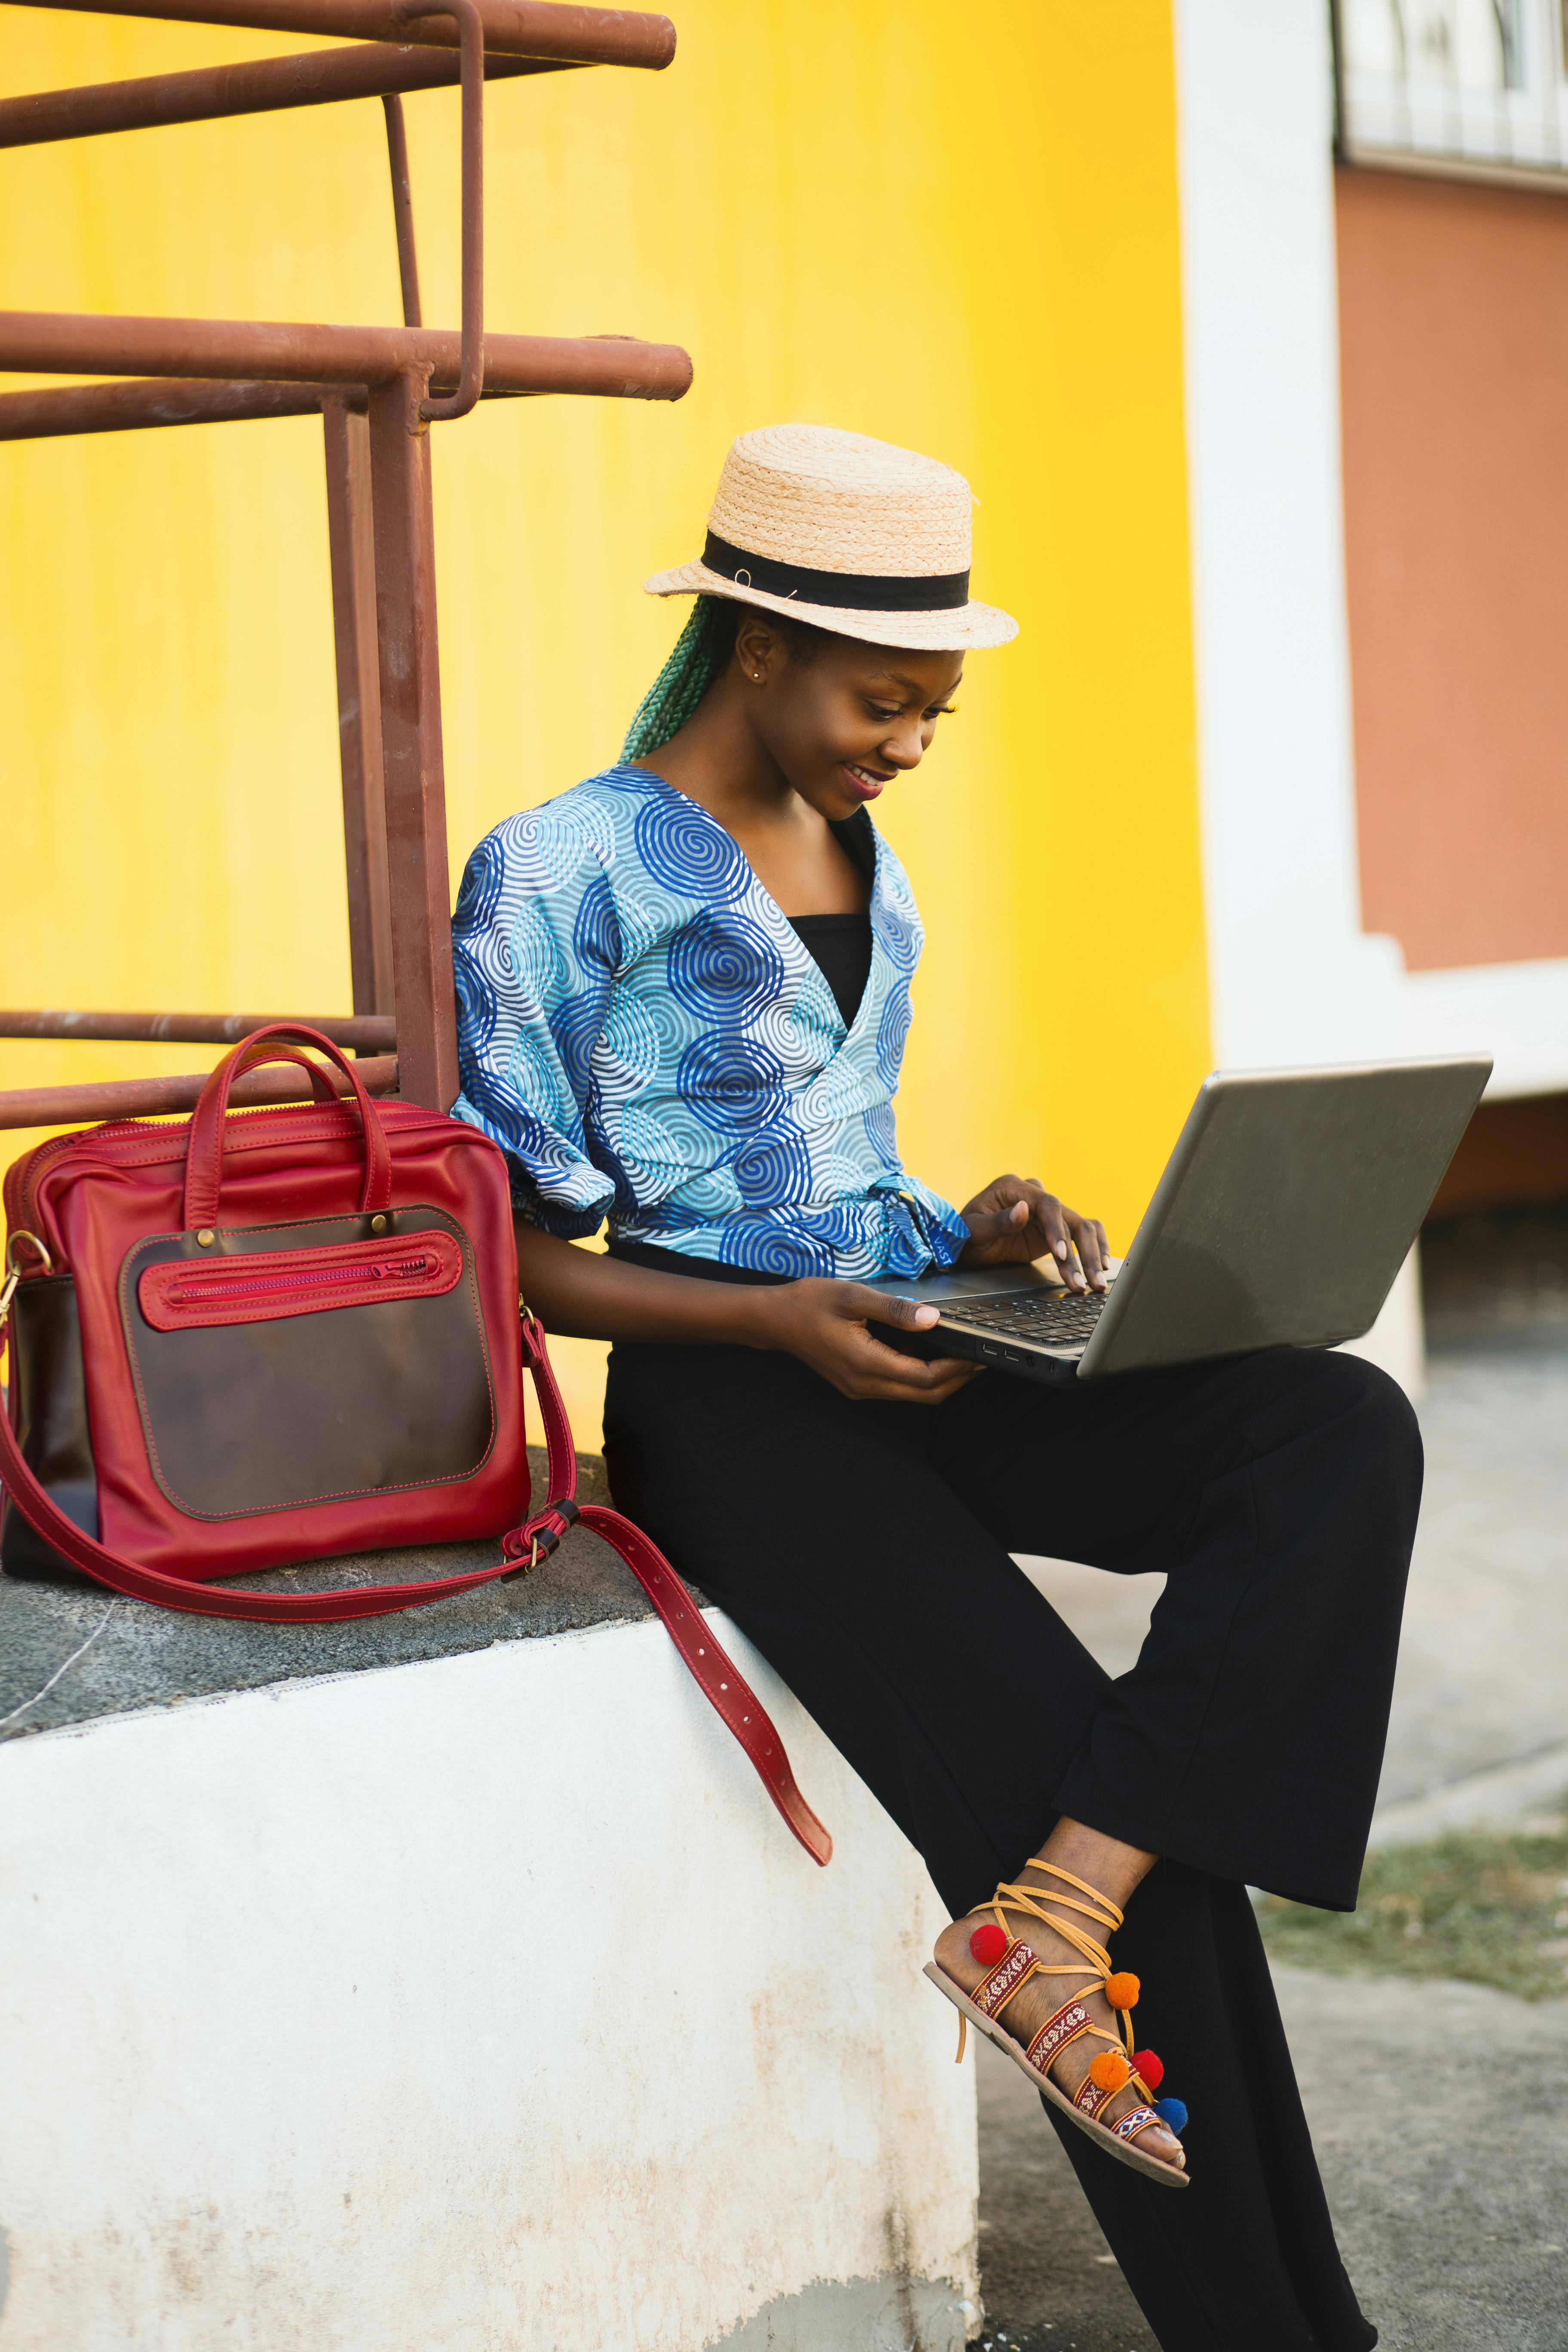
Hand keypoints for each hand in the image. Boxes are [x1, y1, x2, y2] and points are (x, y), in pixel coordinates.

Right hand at [750, 1278, 979, 1403]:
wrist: (774, 1319)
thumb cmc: (809, 1303)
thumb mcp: (853, 1296)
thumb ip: (895, 1309)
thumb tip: (934, 1319)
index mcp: (866, 1363)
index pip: (924, 1378)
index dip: (956, 1369)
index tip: (978, 1355)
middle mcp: (865, 1384)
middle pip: (924, 1395)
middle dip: (956, 1380)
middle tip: (980, 1360)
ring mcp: (860, 1387)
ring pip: (912, 1395)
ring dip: (939, 1380)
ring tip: (961, 1356)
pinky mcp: (856, 1383)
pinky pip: (897, 1388)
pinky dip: (919, 1376)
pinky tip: (929, 1354)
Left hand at [958, 1174, 1109, 1291]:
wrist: (964, 1243)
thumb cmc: (964, 1235)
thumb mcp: (974, 1230)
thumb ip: (998, 1221)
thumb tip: (1024, 1209)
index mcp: (1014, 1187)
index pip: (1047, 1204)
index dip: (1057, 1229)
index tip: (1062, 1254)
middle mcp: (1035, 1195)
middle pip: (1069, 1218)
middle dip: (1081, 1252)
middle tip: (1087, 1280)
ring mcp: (1047, 1212)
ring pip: (1081, 1228)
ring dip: (1090, 1256)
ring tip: (1095, 1284)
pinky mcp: (1055, 1228)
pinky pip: (1082, 1232)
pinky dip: (1095, 1247)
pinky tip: (1101, 1266)